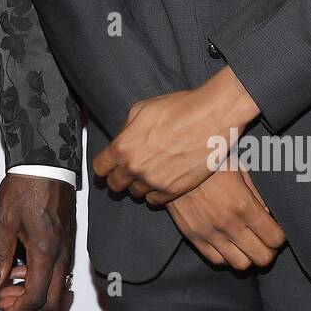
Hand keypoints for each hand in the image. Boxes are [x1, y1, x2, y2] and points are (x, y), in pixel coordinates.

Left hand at [0, 174, 74, 310]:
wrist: (47, 163)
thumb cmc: (26, 187)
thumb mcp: (4, 220)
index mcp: (46, 252)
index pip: (36, 297)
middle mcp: (62, 255)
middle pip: (51, 301)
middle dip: (26, 310)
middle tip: (3, 305)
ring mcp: (68, 249)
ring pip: (56, 288)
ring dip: (33, 295)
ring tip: (8, 287)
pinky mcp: (67, 242)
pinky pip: (59, 272)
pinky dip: (41, 280)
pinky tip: (22, 269)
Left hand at [92, 67, 258, 205]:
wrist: (211, 118)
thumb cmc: (179, 109)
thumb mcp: (141, 110)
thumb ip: (126, 129)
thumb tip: (123, 139)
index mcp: (124, 147)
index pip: (100, 167)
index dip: (104, 166)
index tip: (107, 166)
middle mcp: (135, 167)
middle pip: (115, 184)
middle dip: (119, 177)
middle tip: (127, 170)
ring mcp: (154, 182)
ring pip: (135, 193)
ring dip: (138, 184)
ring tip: (150, 171)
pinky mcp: (173, 191)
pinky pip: (154, 201)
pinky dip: (154, 192)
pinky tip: (161, 179)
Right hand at [167, 162, 286, 270]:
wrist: (171, 165)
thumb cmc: (209, 164)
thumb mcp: (239, 169)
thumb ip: (257, 194)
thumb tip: (268, 215)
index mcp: (244, 205)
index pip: (275, 239)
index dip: (279, 237)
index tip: (274, 231)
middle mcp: (229, 224)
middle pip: (262, 258)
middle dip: (268, 251)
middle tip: (264, 241)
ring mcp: (210, 234)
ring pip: (241, 265)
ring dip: (248, 257)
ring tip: (246, 245)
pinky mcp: (194, 238)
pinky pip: (217, 261)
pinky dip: (226, 257)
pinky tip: (228, 245)